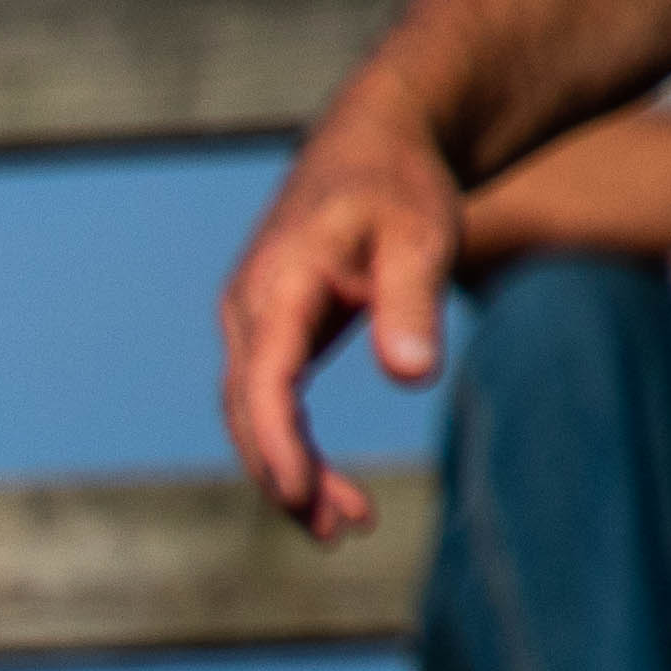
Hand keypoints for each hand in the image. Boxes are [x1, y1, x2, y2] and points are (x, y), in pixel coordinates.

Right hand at [219, 95, 468, 534]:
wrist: (377, 140)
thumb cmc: (401, 185)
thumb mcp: (422, 235)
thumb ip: (412, 303)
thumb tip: (411, 376)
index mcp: (278, 284)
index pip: (264, 381)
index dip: (278, 444)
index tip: (302, 495)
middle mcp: (248, 310)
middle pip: (250, 415)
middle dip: (288, 479)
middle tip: (344, 530)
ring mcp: (250, 325)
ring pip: (253, 419)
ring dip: (290, 475)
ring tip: (347, 523)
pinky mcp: (267, 336)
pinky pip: (265, 407)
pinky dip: (291, 451)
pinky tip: (326, 485)